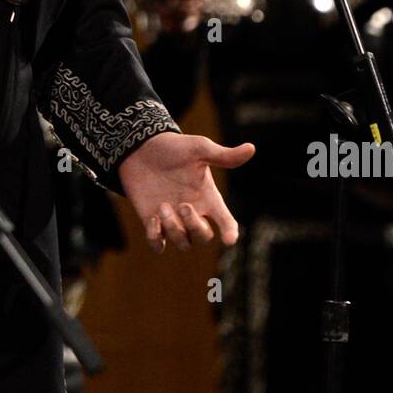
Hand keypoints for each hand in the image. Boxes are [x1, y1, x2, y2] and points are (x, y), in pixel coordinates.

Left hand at [118, 130, 254, 253]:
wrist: (141, 148)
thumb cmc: (174, 147)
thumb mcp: (200, 148)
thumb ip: (223, 155)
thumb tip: (251, 148)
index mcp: (208, 197)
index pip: (226, 221)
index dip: (229, 232)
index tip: (229, 239)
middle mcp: (194, 212)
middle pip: (204, 237)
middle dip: (195, 226)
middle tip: (183, 205)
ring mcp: (174, 219)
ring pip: (183, 243)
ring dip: (174, 229)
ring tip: (163, 207)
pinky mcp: (153, 222)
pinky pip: (158, 245)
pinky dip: (156, 238)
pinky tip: (152, 219)